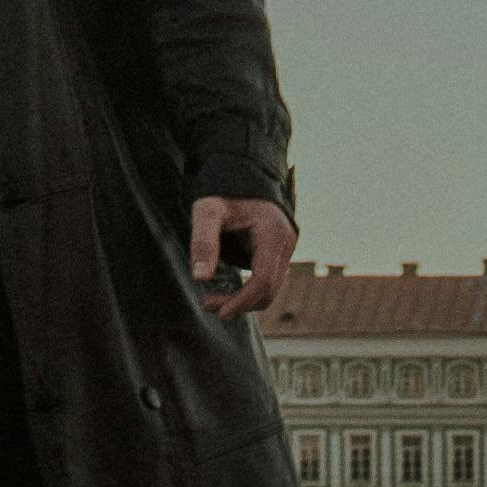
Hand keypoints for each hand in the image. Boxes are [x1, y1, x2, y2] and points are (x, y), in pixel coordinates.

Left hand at [190, 191, 294, 322]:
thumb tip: (200, 278)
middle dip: (239, 303)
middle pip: (269, 290)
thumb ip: (203, 242)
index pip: (264, 281)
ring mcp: (285, 249)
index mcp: (273, 235)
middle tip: (206, 303)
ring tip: (212, 299)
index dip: (242, 301)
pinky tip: (226, 289)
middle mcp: (285, 244)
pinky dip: (248, 290)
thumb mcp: (208, 211)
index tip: (219, 311)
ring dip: (243, 300)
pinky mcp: (278, 253)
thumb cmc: (224, 191)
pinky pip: (267, 279)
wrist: (241, 175)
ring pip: (270, 289)